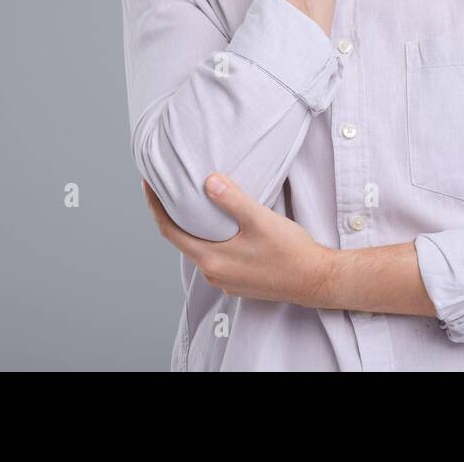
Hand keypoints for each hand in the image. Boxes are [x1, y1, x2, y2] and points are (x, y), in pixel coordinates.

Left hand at [142, 174, 335, 309]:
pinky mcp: (239, 282)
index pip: (169, 230)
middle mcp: (212, 274)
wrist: (316, 281)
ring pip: (199, 248)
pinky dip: (210, 239)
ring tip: (192, 202)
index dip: (155, 206)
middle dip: (172, 214)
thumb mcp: (261, 220)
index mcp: (211, 259)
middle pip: (181, 240)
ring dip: (193, 227)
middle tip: (167, 187)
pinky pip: (215, 257)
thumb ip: (233, 201)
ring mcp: (225, 280)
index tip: (147, 184)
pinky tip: (221, 226)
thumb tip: (208, 181)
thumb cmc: (291, 252)